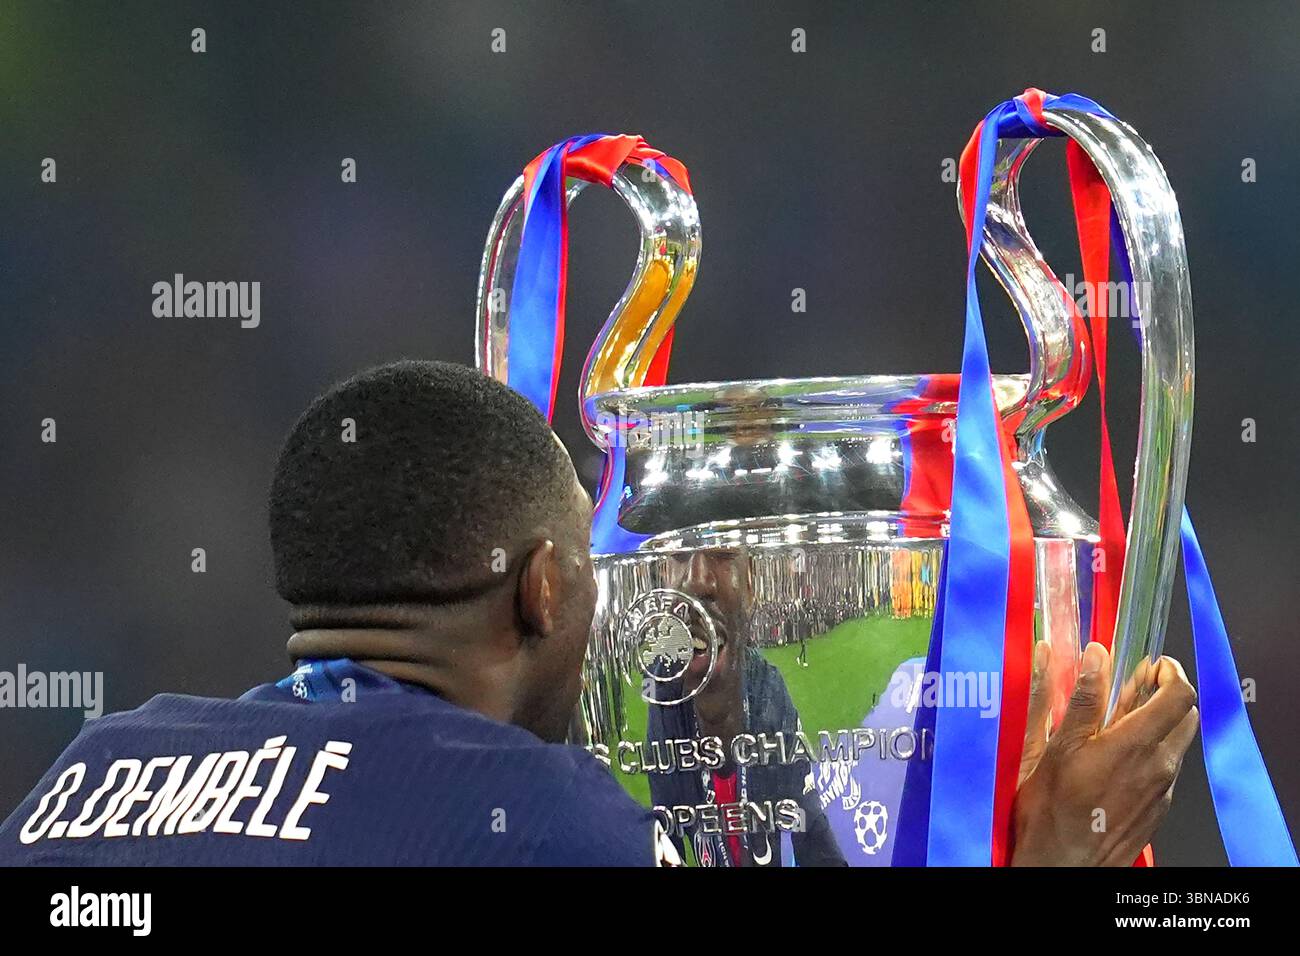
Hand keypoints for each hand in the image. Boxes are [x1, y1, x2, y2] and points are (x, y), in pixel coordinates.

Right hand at [1010, 641, 1198, 865]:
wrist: (1062, 866)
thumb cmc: (1051, 811)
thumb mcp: (1055, 746)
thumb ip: (1081, 698)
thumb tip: (1095, 656)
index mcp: (1135, 745)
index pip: (1180, 695)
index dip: (1170, 671)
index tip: (1150, 663)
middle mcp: (1159, 767)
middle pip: (1187, 716)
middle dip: (1166, 693)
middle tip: (1134, 685)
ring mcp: (1161, 790)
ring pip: (1177, 742)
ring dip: (1159, 722)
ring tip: (1120, 720)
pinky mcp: (1157, 809)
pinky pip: (1166, 768)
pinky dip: (1152, 750)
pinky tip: (1117, 756)